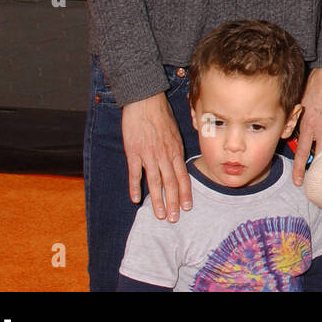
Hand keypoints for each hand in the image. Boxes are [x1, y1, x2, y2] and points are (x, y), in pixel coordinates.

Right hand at [122, 92, 190, 221]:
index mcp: (176, 151)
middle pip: (170, 183)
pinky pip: (135, 173)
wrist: (145, 102)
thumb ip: (176, 149)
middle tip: (174, 219)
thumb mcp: (176, 133)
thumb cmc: (161, 115)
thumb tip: (179, 162)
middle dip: (173, 203)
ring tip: (160, 215)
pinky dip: (135, 187)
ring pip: (155, 182)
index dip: (185, 193)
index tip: (188, 207)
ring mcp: (149, 155)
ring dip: (157, 200)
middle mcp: (164, 155)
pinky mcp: (134, 152)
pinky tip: (135, 199)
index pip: (183, 176)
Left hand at [292, 67, 321, 184]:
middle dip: (318, 169)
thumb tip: (288, 135)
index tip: (299, 182)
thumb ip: (295, 122)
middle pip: (321, 156)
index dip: (300, 170)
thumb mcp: (299, 104)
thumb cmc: (314, 86)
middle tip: (316, 178)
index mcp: (309, 124)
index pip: (303, 153)